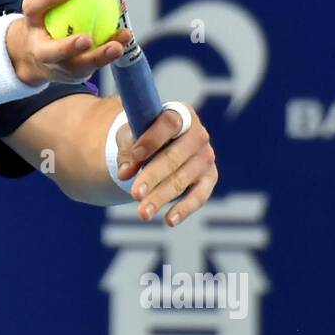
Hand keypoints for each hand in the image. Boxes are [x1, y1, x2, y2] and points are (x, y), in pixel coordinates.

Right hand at [8, 0, 131, 85]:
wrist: (36, 57)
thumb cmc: (48, 21)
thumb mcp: (51, 4)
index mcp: (31, 23)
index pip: (34, 6)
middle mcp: (40, 50)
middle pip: (51, 52)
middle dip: (68, 47)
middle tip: (86, 39)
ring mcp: (57, 67)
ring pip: (77, 66)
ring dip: (98, 57)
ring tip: (116, 46)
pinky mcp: (74, 75)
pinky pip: (93, 66)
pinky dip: (109, 54)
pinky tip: (124, 41)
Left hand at [113, 102, 216, 225]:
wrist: (161, 145)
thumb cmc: (143, 137)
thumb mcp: (131, 136)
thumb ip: (127, 150)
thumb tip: (124, 173)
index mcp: (179, 114)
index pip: (169, 123)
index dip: (152, 139)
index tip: (135, 156)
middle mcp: (198, 134)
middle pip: (174, 156)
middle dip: (152, 177)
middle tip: (134, 194)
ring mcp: (206, 156)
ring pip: (183, 179)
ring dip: (161, 197)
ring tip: (142, 213)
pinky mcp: (210, 177)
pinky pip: (200, 195)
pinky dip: (184, 208)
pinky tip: (169, 220)